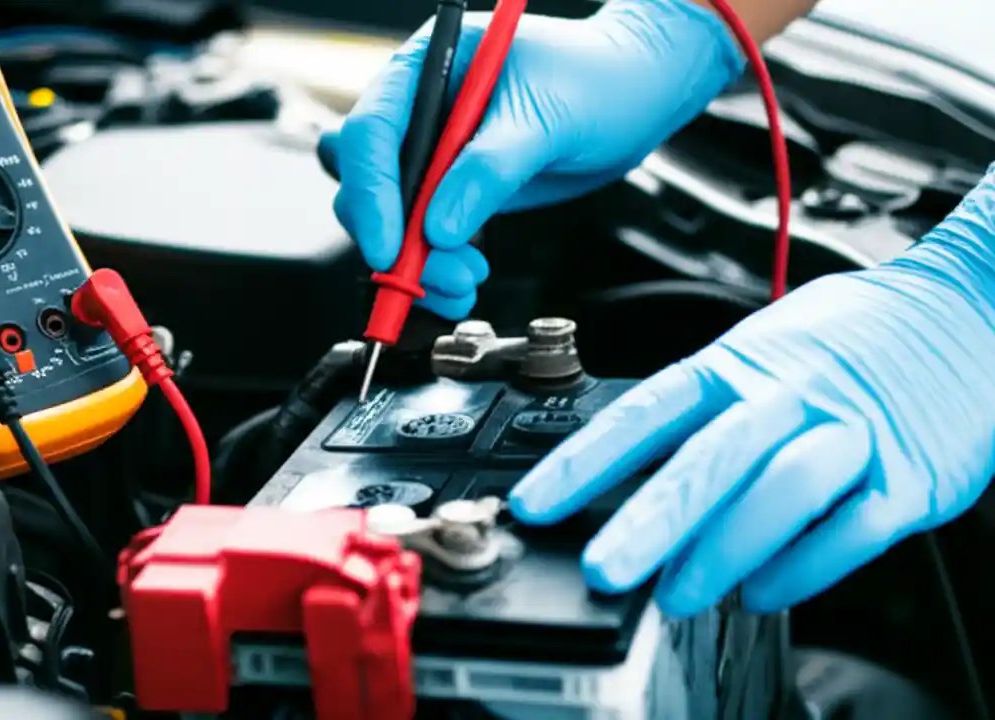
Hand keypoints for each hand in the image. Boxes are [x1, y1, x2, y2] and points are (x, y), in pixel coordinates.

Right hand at [323, 0, 743, 318]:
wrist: (636, 96)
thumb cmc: (596, 79)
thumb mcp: (544, 120)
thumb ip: (488, 170)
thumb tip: (440, 226)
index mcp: (424, 70)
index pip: (371, 133)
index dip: (372, 193)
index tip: (389, 246)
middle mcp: (418, 112)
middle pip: (368, 183)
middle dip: (394, 237)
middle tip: (426, 277)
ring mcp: (434, 155)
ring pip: (393, 220)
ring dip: (418, 263)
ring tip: (461, 283)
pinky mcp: (454, 192)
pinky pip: (426, 238)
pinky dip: (437, 269)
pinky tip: (464, 281)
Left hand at [509, 165, 994, 616]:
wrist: (967, 305)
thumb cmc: (851, 337)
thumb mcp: (763, 348)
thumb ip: (706, 409)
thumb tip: (630, 472)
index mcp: (740, 362)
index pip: (648, 411)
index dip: (585, 460)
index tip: (536, 503)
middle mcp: (791, 393)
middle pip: (710, 457)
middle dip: (649, 519)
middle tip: (603, 569)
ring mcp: (854, 433)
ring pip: (781, 491)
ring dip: (723, 550)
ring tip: (677, 595)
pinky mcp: (912, 475)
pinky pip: (854, 528)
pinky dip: (804, 567)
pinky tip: (763, 592)